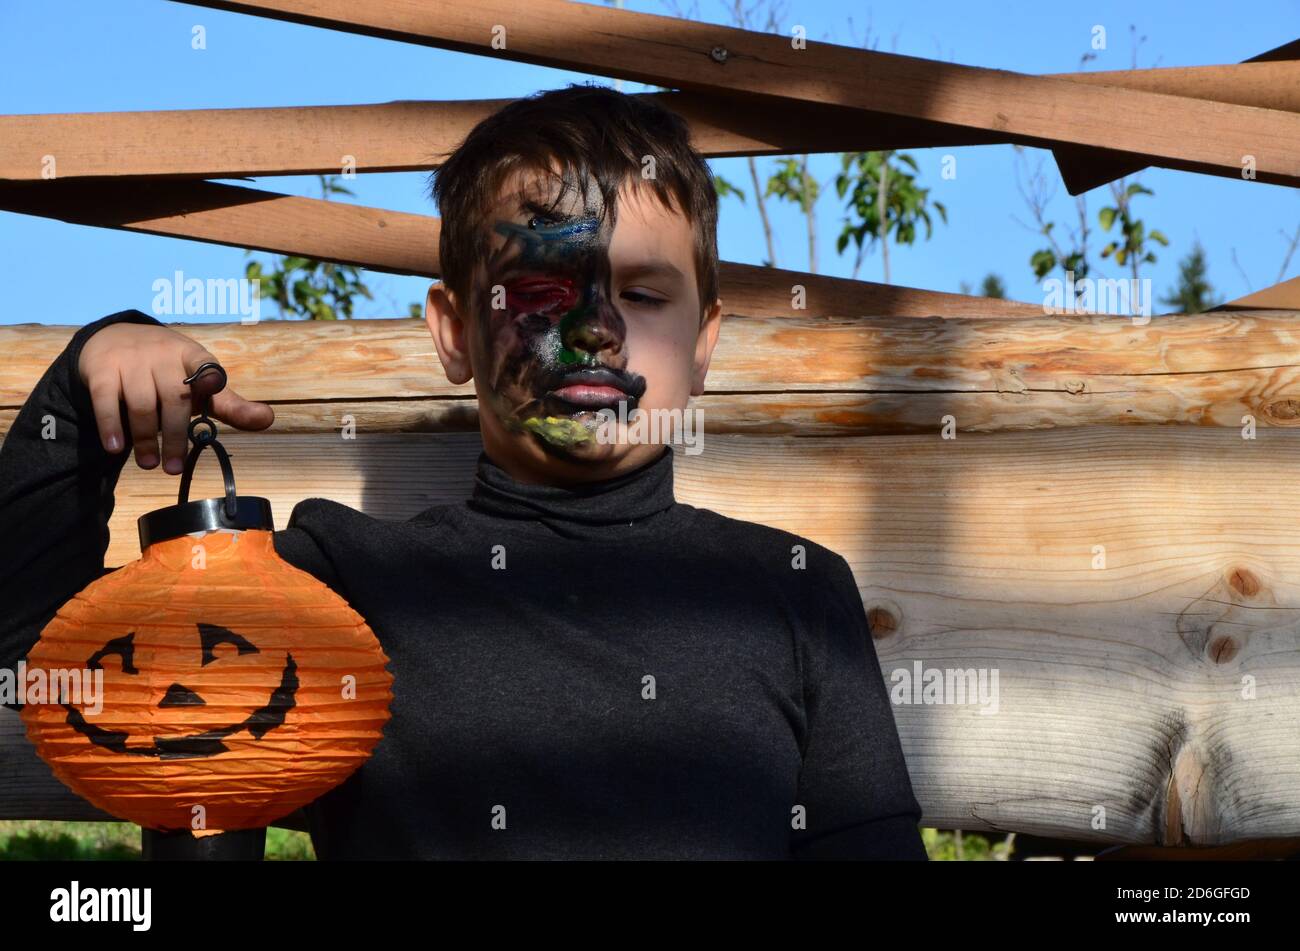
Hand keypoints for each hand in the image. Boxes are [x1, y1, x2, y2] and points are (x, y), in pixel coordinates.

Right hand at [78, 323, 274, 473]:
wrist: (113, 338)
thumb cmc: (168, 371)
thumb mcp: (199, 383)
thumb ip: (230, 404)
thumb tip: (268, 419)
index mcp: (193, 356)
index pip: (205, 365)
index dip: (210, 376)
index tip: (214, 385)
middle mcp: (163, 354)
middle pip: (173, 399)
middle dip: (176, 436)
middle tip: (174, 468)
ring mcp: (132, 359)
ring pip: (141, 403)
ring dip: (146, 438)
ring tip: (149, 464)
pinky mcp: (103, 368)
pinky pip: (106, 400)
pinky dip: (110, 425)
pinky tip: (115, 448)